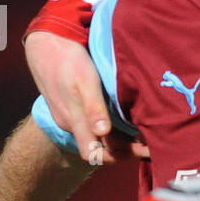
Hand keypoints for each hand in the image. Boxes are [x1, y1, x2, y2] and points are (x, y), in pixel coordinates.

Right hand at [24, 31, 150, 163]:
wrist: (47, 43)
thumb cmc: (69, 61)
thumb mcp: (85, 81)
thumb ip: (94, 108)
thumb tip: (103, 133)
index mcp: (73, 120)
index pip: (94, 154)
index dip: (118, 156)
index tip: (144, 150)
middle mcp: (71, 123)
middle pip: (100, 149)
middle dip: (126, 150)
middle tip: (152, 146)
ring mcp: (70, 116)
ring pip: (97, 137)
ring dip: (121, 140)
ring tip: (146, 135)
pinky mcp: (72, 107)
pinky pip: (93, 125)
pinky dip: (113, 128)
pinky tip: (129, 121)